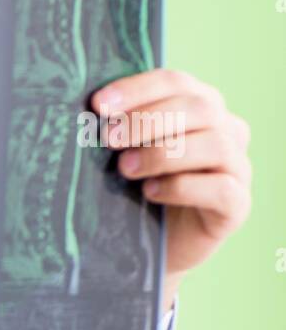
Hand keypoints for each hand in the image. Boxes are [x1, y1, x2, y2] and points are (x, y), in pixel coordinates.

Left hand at [90, 69, 250, 315]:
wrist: (147, 247)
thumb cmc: (134, 190)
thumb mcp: (125, 153)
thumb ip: (120, 128)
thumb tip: (91, 110)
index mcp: (200, 106)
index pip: (175, 82)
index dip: (137, 90)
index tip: (99, 105)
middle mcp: (226, 130)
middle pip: (199, 107)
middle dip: (148, 120)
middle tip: (108, 138)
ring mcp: (237, 167)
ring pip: (215, 144)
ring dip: (164, 153)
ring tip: (125, 168)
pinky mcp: (237, 205)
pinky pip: (221, 188)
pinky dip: (183, 186)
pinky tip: (151, 192)